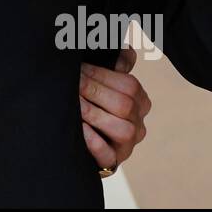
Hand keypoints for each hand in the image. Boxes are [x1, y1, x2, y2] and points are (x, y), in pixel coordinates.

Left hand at [79, 46, 152, 174]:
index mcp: (140, 101)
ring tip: (75, 105)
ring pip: (123, 131)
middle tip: (72, 83)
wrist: (80, 136)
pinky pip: (108, 155)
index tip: (79, 68)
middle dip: (94, 91)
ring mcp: (128, 145)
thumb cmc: (92, 100)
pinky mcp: (113, 162)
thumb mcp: (103, 79)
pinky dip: (95, 143)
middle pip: (125, 105)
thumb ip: (116, 61)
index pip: (129, 84)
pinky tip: (81, 129)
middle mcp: (138, 123)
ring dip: (95, 115)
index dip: (102, 74)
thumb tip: (124, 49)